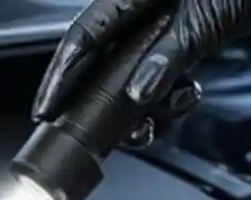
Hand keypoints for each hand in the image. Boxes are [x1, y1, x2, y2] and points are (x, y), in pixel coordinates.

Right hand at [32, 0, 250, 121]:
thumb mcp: (204, 18)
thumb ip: (168, 56)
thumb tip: (138, 92)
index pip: (81, 38)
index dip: (59, 77)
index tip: (46, 110)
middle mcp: (143, 10)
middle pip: (102, 64)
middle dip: (102, 104)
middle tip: (101, 135)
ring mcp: (163, 25)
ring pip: (133, 77)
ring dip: (141, 108)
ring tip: (150, 124)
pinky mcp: (185, 37)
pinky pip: (162, 76)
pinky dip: (170, 96)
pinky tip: (184, 98)